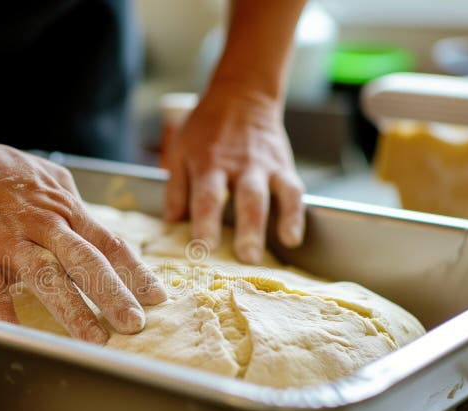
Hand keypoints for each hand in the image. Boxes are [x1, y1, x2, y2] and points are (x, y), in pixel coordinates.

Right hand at [0, 125, 166, 343]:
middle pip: (86, 262)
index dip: (135, 271)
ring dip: (73, 310)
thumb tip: (94, 230)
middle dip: (115, 294)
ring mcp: (8, 240)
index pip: (108, 243)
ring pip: (47, 277)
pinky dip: (6, 315)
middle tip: (136, 323)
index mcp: (63, 209)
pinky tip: (21, 337)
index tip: (157, 296)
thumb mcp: (44, 179)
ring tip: (95, 339)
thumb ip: (69, 208)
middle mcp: (42, 225)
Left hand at [164, 81, 304, 263]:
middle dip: (247, 229)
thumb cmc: (206, 129)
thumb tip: (171, 223)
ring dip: (275, 223)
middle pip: (245, 198)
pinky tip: (292, 238)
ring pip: (271, 195)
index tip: (202, 248)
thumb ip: (176, 188)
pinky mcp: (283, 167)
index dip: (205, 222)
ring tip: (274, 250)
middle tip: (246, 258)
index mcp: (208, 163)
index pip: (207, 195)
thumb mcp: (181, 151)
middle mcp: (238, 165)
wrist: (242, 95)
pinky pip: (293, 192)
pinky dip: (295, 215)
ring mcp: (263, 166)